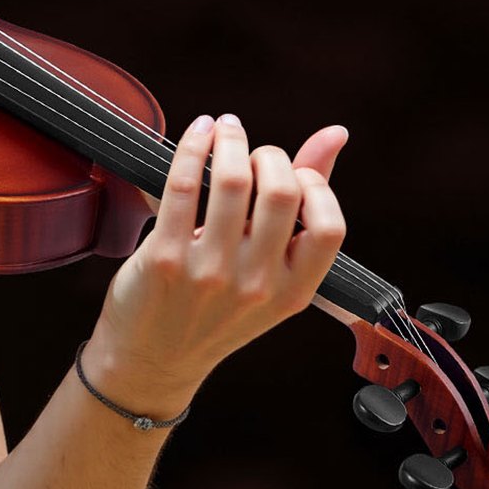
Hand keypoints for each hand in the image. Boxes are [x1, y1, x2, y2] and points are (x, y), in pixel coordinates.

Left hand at [83, 113, 346, 415]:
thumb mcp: (268, 275)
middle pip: (281, 193)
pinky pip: (183, 186)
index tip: (292, 169)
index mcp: (293, 293)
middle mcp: (257, 285)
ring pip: (232, 182)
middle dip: (267, 154)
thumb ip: (301, 206)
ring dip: (229, 140)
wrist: (153, 359)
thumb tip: (335, 134)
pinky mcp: (165, 257)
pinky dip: (192, 149)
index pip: (330, 227)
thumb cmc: (214, 311)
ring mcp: (210, 272)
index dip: (315, 184)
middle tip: (250, 146)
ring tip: (224, 129)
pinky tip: (197, 134)